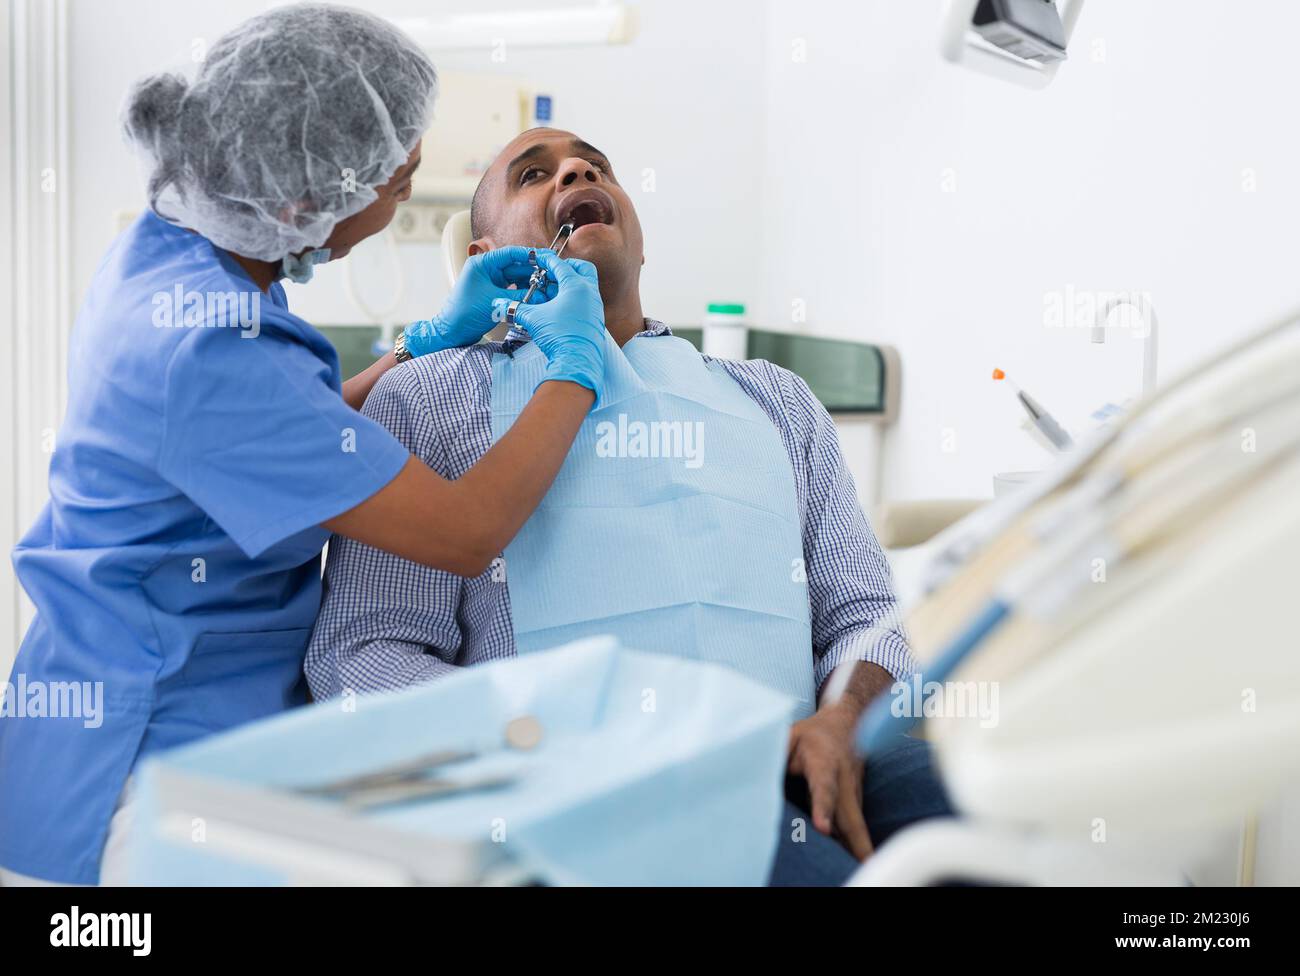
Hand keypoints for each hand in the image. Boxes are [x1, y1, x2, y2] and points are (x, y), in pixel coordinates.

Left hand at [401, 246, 538, 356]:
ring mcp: (490, 281)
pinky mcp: (494, 292)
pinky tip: (535, 296)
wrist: (453, 332)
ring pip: (516, 278)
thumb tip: (542, 293)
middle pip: (516, 266)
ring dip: (530, 283)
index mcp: (482, 264)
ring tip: (545, 288)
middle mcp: (487, 269)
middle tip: (550, 277)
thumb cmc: (466, 314)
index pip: (510, 253)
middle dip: (533, 272)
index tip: (545, 258)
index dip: (530, 255)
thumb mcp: (496, 302)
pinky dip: (523, 292)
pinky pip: (513, 288)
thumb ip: (520, 295)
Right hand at [509, 252, 605, 399]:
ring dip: (567, 284)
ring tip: (548, 292)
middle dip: (565, 267)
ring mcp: (595, 307)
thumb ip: (516, 308)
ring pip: (584, 285)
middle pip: (581, 268)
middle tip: (549, 273)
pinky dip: (572, 298)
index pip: (560, 264)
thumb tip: (500, 304)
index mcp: (577, 286)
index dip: (545, 260)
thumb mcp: (533, 318)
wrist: (577, 362)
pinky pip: (584, 300)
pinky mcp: (594, 320)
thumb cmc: (559, 336)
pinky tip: (556, 307)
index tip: (536, 258)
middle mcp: (590, 293)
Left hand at [787, 706, 873, 859]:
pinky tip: (854, 861)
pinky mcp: (854, 802)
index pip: (823, 786)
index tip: (823, 829)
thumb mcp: (790, 734)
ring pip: (855, 824)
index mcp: (824, 761)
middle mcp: (843, 780)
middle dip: (857, 842)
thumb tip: (754, 771)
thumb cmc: (812, 733)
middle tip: (864, 864)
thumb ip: (775, 752)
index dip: (823, 807)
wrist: (848, 723)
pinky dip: (856, 845)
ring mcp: (852, 792)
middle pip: (850, 815)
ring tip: (863, 868)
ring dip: (860, 848)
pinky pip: (853, 826)